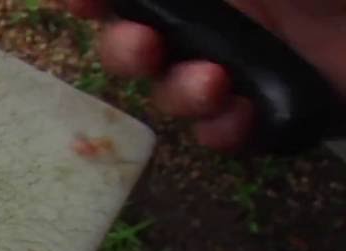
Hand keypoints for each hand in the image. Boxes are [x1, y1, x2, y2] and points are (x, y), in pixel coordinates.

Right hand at [69, 0, 345, 149]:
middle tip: (143, 49)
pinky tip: (243, 116)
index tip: (80, 3)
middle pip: (137, 34)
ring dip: (179, 92)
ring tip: (215, 88)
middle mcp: (229, 8)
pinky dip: (222, 130)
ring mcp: (252, 56)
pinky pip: (221, 130)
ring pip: (174, 87)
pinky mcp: (276, 107)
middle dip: (126, 47)